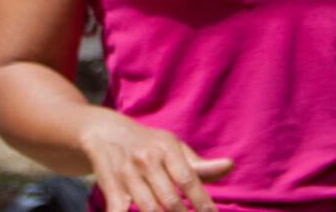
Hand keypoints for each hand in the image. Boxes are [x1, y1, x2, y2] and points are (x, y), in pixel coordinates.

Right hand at [76, 111, 232, 211]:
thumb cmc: (150, 145)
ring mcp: (126, 174)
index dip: (201, 202)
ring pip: (149, 209)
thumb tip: (229, 166)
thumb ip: (200, 165)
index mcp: (167, 148)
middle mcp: (146, 159)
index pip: (188, 179)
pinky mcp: (110, 186)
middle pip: (170, 199)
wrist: (105, 132)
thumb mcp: (174, 147)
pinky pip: (119, 210)